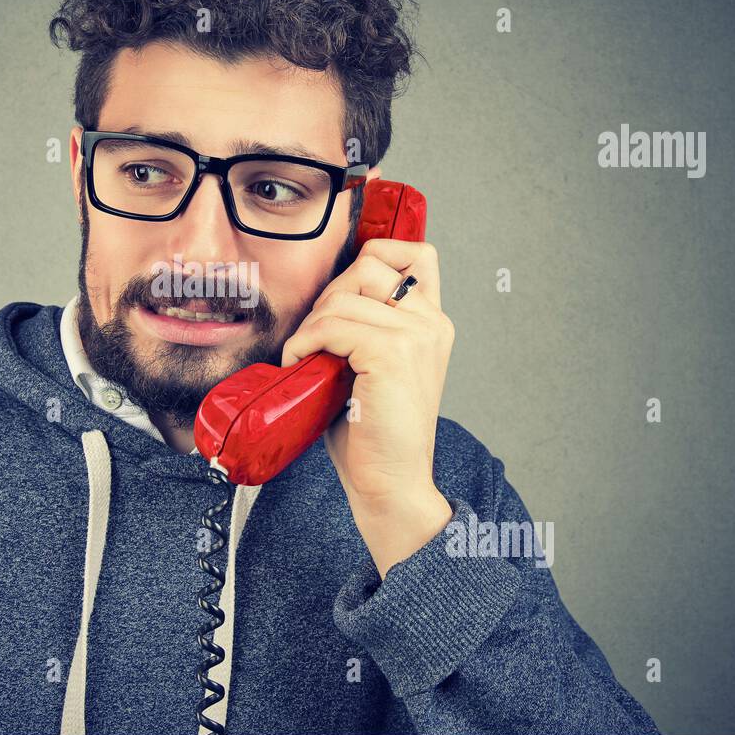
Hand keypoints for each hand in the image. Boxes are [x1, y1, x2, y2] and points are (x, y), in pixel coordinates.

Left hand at [280, 238, 455, 577]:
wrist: (391, 484)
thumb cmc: (372, 433)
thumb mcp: (371, 367)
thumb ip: (363, 326)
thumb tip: (323, 298)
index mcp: (433, 323)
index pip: (416, 252)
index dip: (377, 250)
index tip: (342, 286)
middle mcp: (432, 322)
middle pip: (368, 264)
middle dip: (328, 295)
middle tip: (313, 338)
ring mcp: (416, 335)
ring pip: (343, 296)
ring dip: (311, 325)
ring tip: (304, 358)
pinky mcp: (391, 353)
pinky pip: (331, 324)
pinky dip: (305, 342)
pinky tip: (300, 365)